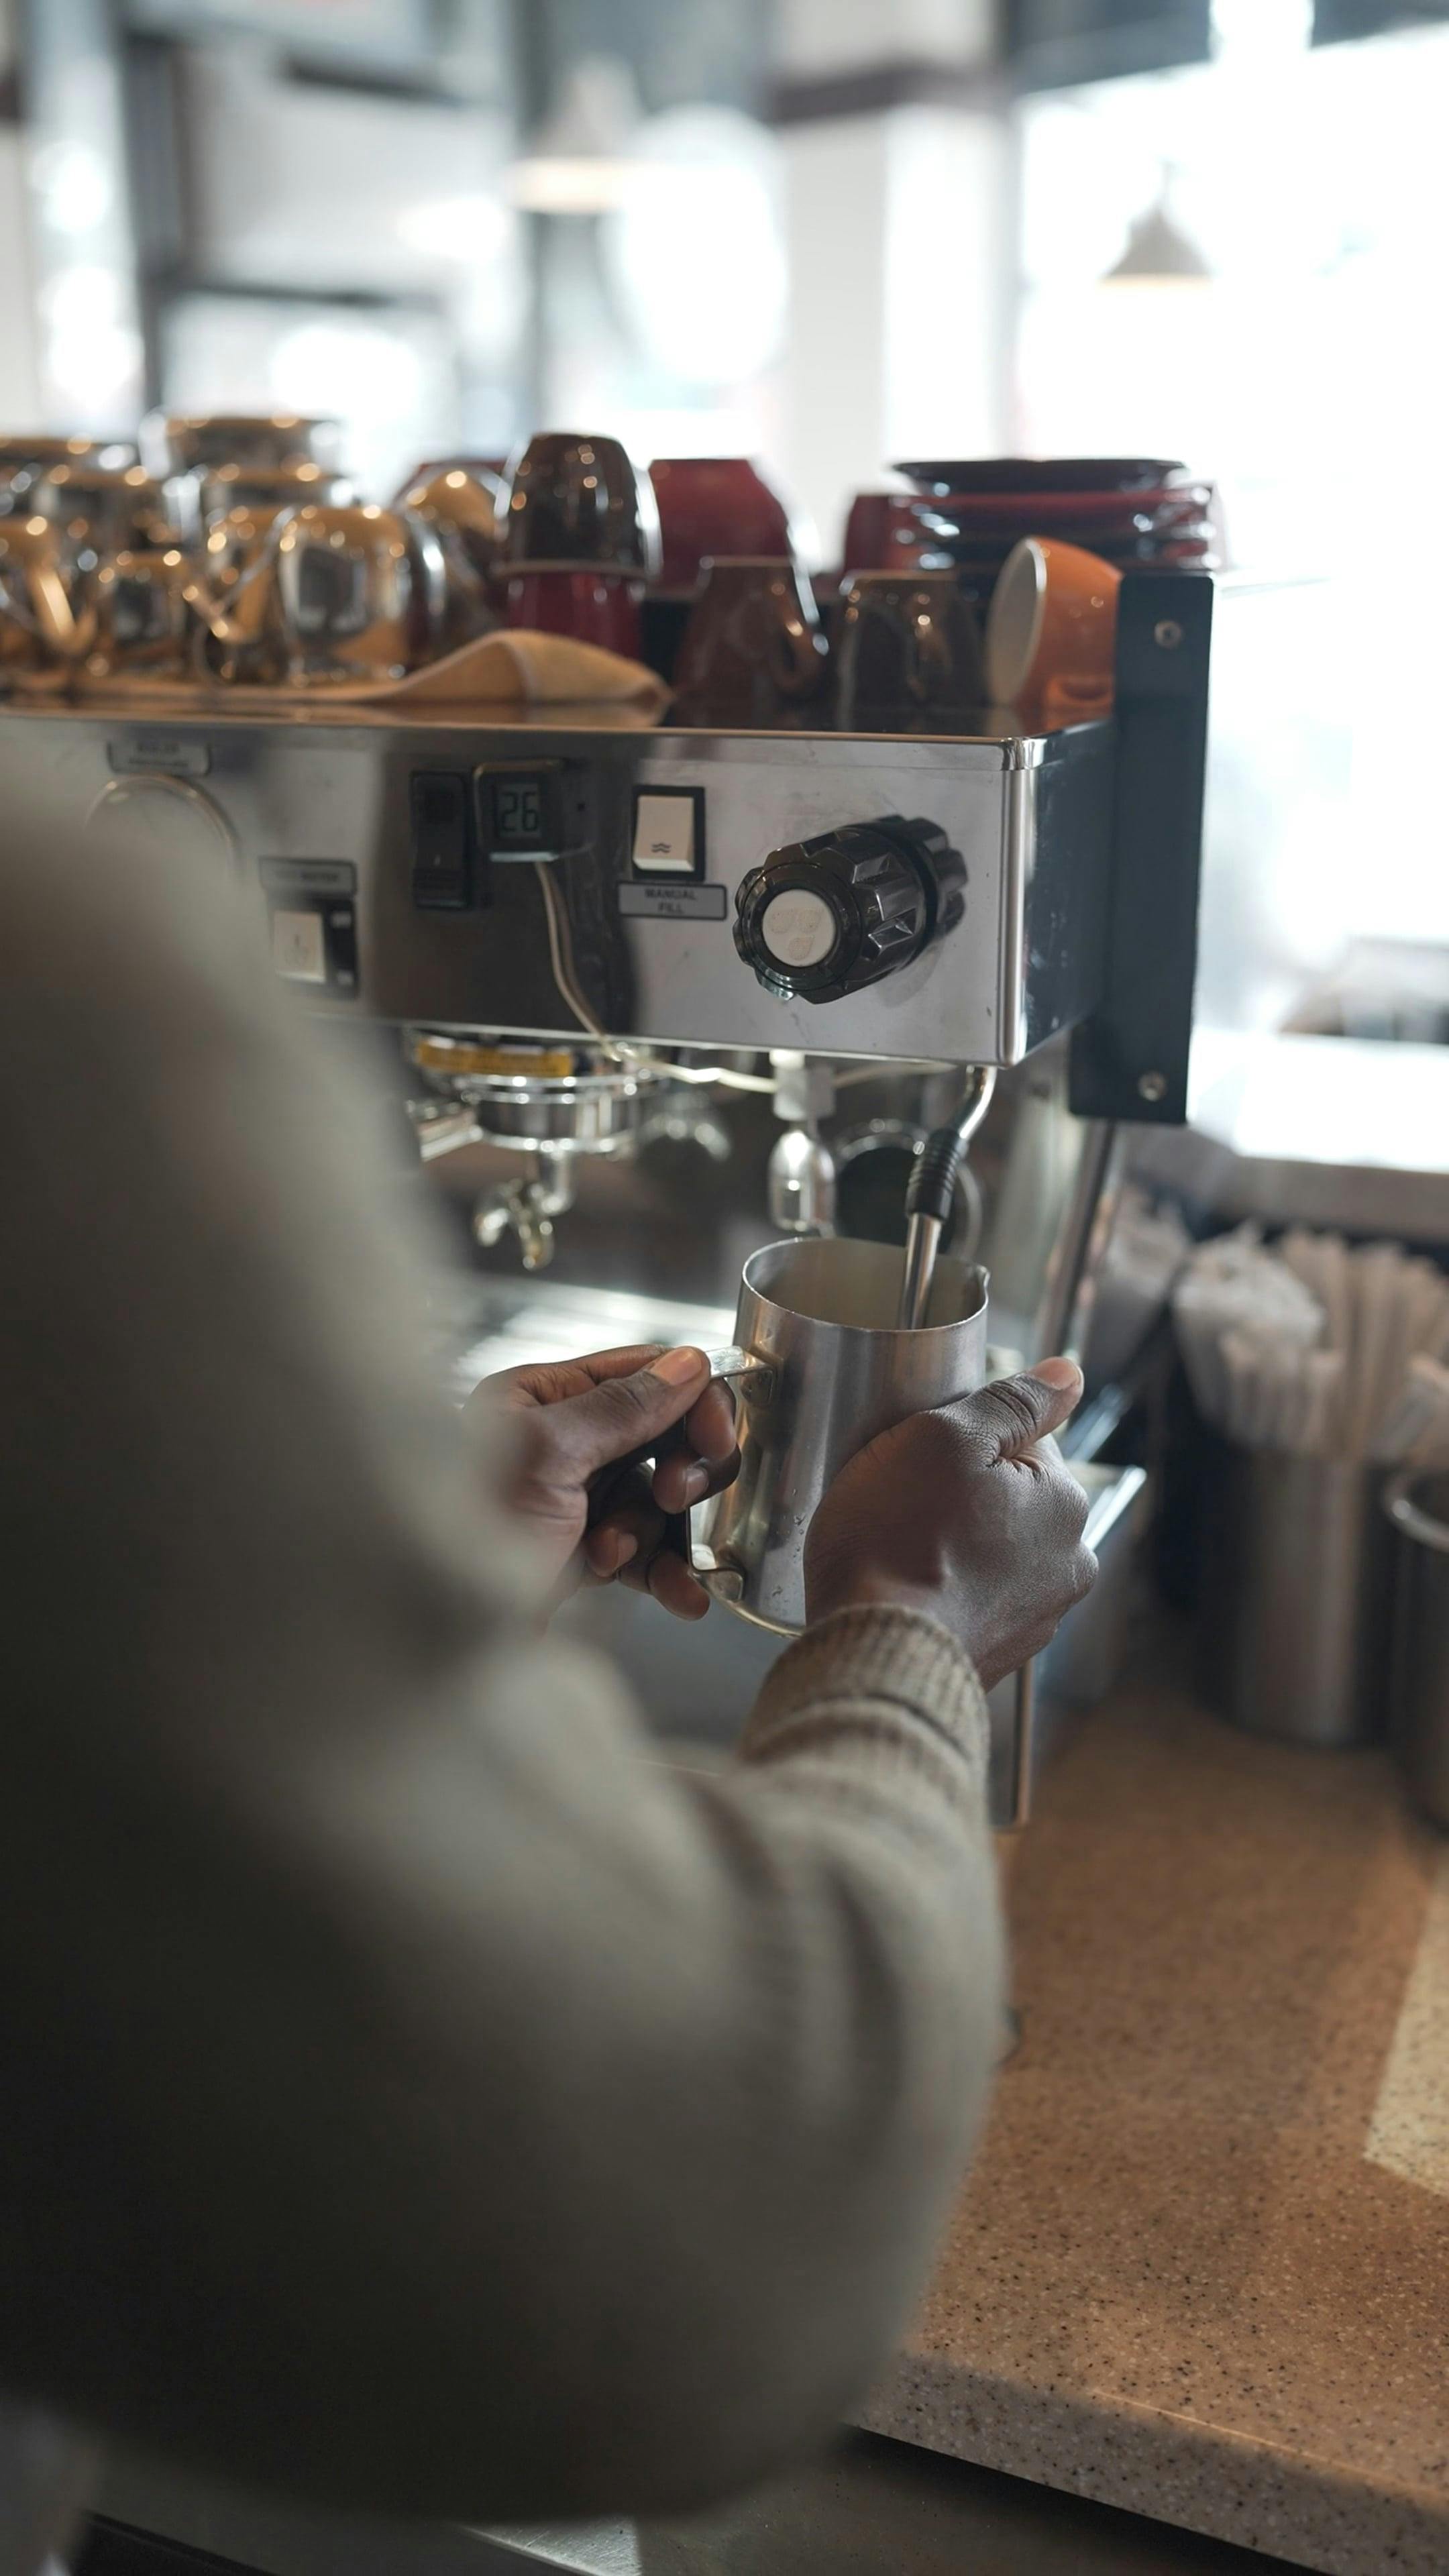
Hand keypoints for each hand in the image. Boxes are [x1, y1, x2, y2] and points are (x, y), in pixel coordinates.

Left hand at [474, 1345, 739, 1621]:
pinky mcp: (583, 1552)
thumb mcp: (549, 1454)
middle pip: (662, 1436)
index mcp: (541, 1398)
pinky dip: (665, 1572)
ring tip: (615, 1556)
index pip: (641, 1374)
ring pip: (659, 1499)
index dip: (692, 1402)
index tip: (713, 1440)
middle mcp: (560, 1442)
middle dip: (679, 1471)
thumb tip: (686, 1365)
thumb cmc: (468, 1534)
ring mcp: (574, 1499)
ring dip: (653, 1531)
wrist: (443, 1640)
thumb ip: (620, 1407)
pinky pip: (646, 1551)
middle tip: (674, 1496)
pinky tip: (681, 1595)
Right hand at [805, 1358, 1096, 1688]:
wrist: (873, 1656)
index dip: (964, 1436)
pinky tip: (905, 1586)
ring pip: (991, 1549)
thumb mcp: (943, 1438)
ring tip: (898, 1546)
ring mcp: (1035, 1618)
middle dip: (962, 1492)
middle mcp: (1067, 1563)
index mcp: (1065, 1502)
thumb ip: (1012, 1402)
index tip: (922, 1454)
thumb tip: (1066, 1374)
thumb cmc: (898, 1544)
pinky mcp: (997, 1655)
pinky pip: (972, 1599)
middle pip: (1009, 1496)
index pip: (1023, 1438)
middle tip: (902, 1499)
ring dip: (953, 1542)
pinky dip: (944, 1588)